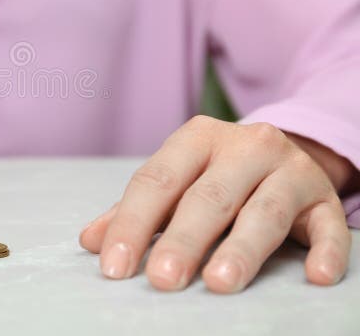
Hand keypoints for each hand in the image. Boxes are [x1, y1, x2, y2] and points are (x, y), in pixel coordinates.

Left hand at [78, 115, 351, 292]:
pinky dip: (325, 251)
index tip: (114, 266)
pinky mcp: (324, 198)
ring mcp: (289, 170)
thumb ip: (136, 210)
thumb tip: (91, 241)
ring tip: (219, 282)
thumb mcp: (177, 180)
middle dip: (183, 240)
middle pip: (209, 197)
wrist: (288, 152)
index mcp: (197, 138)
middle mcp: (245, 147)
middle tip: (163, 279)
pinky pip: (330, 225)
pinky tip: (315, 276)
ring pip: (265, 210)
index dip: (132, 223)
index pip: (157, 181)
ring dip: (242, 248)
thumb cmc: (218, 174)